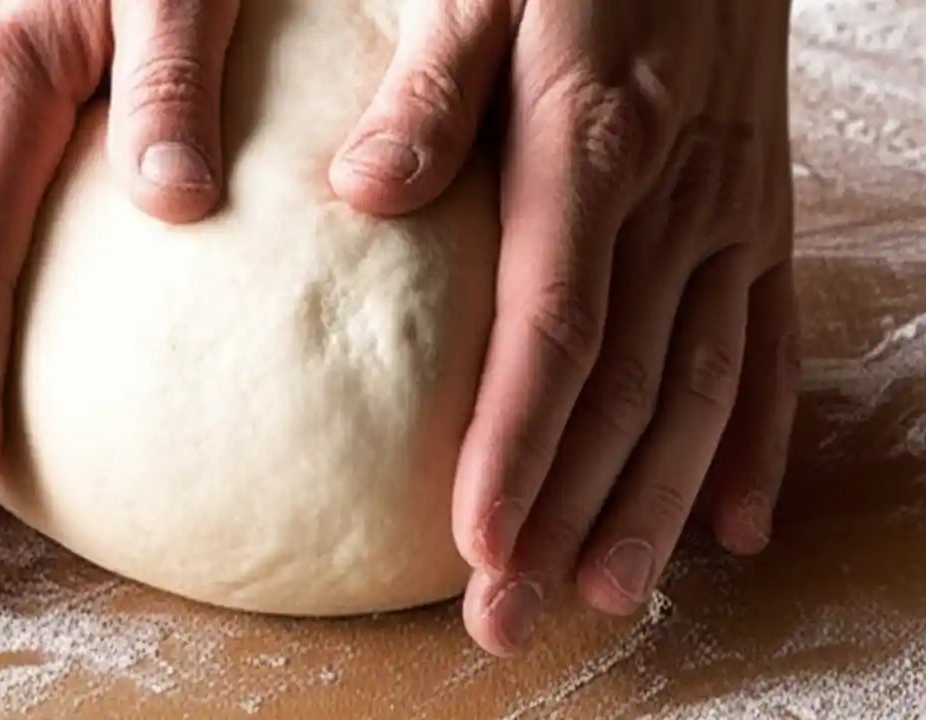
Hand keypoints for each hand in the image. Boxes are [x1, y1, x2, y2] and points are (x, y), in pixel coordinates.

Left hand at [330, 1, 798, 654]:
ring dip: (652, 505)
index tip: (476, 540)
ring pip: (698, 389)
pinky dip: (753, 443)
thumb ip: (428, 89)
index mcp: (590, 145)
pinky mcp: (763, 221)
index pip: (553, 326)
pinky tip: (731, 524)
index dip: (516, 443)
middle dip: (566, 513)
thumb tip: (363, 191)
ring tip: (606, 595)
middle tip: (509, 614)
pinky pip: (765, 347)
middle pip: (621, 390)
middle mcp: (676, 200)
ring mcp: (733, 217)